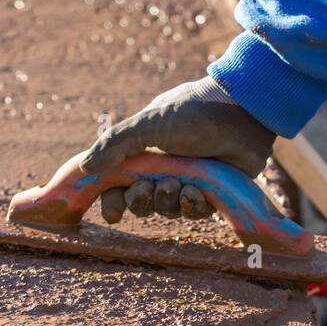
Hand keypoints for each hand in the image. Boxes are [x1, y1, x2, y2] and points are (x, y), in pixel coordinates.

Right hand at [79, 77, 275, 222]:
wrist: (242, 112)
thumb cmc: (193, 112)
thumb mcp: (148, 124)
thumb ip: (114, 144)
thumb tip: (84, 168)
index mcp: (143, 152)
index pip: (119, 185)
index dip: (113, 201)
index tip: (112, 213)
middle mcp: (163, 168)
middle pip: (141, 203)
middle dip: (141, 201)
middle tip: (149, 188)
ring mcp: (188, 181)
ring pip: (167, 209)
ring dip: (167, 201)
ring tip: (177, 184)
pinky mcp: (212, 192)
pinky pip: (194, 213)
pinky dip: (191, 205)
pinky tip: (196, 192)